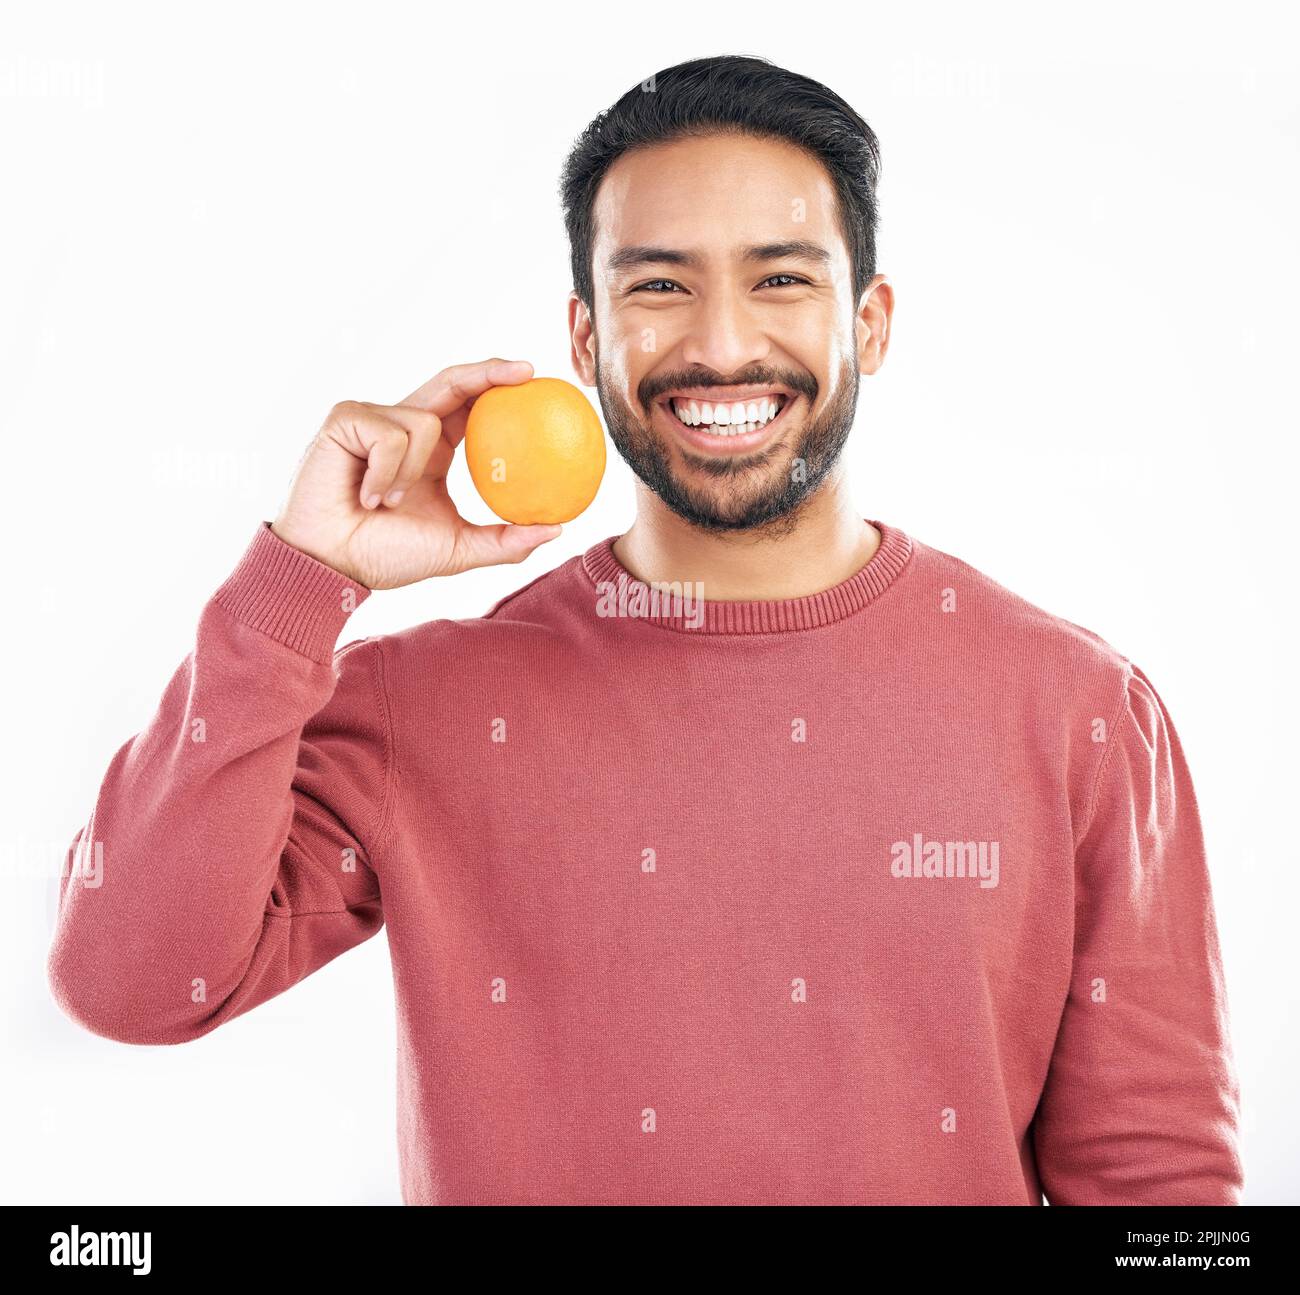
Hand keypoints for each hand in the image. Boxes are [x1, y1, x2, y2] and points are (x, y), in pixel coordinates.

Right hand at [270, 358, 561, 588]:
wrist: (331, 565)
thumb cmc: (384, 556)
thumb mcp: (457, 549)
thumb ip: (504, 540)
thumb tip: (557, 529)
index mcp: (430, 451)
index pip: (469, 406)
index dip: (499, 387)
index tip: (536, 380)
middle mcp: (404, 428)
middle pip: (451, 382)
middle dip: (489, 370)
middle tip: (526, 372)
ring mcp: (373, 419)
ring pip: (421, 421)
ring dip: (411, 472)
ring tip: (388, 504)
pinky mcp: (345, 419)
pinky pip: (389, 435)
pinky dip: (385, 473)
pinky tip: (367, 496)